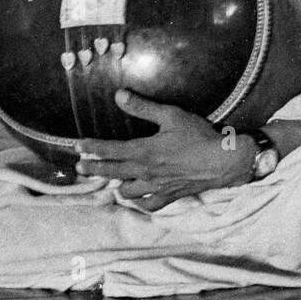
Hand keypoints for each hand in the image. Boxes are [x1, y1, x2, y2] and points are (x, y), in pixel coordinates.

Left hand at [75, 89, 253, 211]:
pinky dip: (139, 201)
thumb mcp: (171, 115)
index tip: (77, 147)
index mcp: (144, 151)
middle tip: (79, 167)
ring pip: (127, 192)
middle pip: (113, 172)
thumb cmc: (198, 136)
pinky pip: (147, 204)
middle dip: (94, 169)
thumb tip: (119, 95)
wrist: (223, 162)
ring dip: (116, 184)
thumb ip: (143, 108)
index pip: (110, 150)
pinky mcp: (169, 197)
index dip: (92, 148)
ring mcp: (157, 187)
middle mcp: (146, 172)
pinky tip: (137, 196)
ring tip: (110, 179)